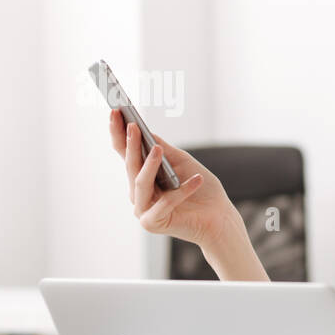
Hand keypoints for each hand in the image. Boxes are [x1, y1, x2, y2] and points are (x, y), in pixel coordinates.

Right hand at [108, 109, 235, 247]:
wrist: (219, 218)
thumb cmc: (202, 189)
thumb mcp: (183, 163)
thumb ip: (165, 150)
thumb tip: (145, 131)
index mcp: (143, 178)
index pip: (126, 154)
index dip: (119, 133)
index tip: (115, 111)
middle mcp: (138, 194)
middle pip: (131, 166)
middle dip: (131, 145)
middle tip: (132, 126)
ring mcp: (143, 210)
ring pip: (141, 183)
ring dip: (150, 165)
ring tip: (158, 148)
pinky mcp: (153, 223)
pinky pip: (165, 202)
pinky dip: (182, 190)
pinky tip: (197, 179)